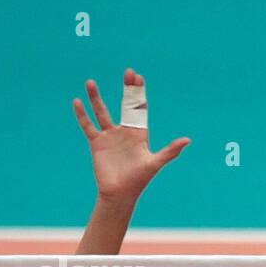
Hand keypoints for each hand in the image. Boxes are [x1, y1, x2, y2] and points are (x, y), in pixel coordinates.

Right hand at [73, 69, 189, 205]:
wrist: (121, 194)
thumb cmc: (139, 180)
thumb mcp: (155, 163)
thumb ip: (171, 151)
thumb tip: (188, 140)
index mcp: (139, 134)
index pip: (140, 109)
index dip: (140, 94)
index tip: (139, 78)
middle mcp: (125, 132)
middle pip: (125, 106)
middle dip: (127, 90)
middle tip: (128, 72)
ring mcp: (110, 137)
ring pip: (102, 112)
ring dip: (96, 98)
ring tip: (90, 82)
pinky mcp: (97, 143)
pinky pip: (88, 126)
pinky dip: (82, 115)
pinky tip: (77, 102)